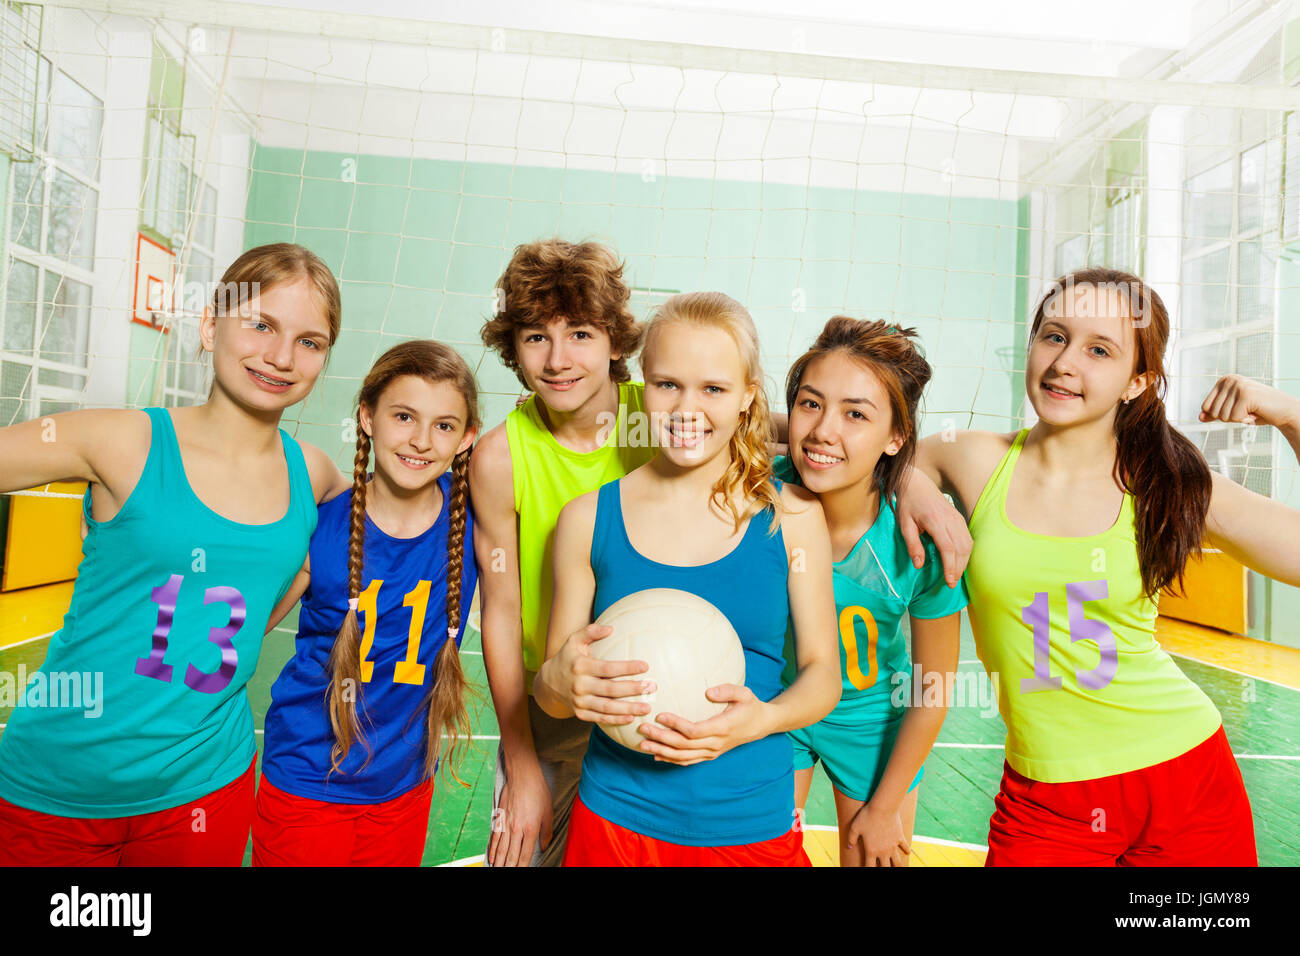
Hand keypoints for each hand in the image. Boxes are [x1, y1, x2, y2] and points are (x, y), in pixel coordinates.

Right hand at [488, 765, 552, 867]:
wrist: (523, 776)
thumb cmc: (538, 792)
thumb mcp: (548, 812)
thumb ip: (546, 832)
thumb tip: (544, 846)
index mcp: (531, 829)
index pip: (525, 854)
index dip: (522, 867)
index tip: (521, 872)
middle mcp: (517, 829)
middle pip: (512, 854)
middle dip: (509, 867)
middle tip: (507, 874)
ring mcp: (507, 824)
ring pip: (502, 849)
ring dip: (500, 862)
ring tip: (498, 869)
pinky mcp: (500, 818)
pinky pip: (495, 837)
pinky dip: (493, 849)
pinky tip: (492, 857)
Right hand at [550, 623, 652, 724]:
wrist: (548, 683)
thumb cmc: (567, 658)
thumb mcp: (574, 641)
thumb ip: (590, 632)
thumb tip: (610, 629)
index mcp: (580, 666)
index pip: (608, 668)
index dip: (627, 668)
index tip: (645, 666)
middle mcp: (579, 685)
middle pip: (610, 689)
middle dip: (633, 689)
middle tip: (651, 687)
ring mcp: (579, 702)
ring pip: (607, 707)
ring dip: (629, 708)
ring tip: (647, 706)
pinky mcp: (580, 713)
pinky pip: (600, 718)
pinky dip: (616, 720)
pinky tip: (631, 718)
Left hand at [636, 684, 769, 766]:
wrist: (760, 725)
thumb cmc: (750, 706)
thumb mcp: (744, 693)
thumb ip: (727, 690)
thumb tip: (708, 692)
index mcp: (723, 728)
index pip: (694, 731)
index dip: (676, 725)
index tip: (660, 715)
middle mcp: (716, 744)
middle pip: (684, 746)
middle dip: (661, 738)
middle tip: (643, 728)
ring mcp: (712, 751)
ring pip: (683, 756)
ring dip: (662, 751)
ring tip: (643, 744)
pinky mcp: (710, 754)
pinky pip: (688, 760)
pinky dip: (671, 759)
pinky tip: (656, 755)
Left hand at [846, 801, 910, 866]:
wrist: (883, 807)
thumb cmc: (867, 816)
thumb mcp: (854, 827)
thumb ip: (851, 838)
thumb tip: (849, 846)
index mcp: (871, 850)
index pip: (869, 867)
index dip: (868, 869)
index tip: (868, 867)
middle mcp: (883, 851)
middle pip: (885, 868)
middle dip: (884, 869)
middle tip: (882, 866)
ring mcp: (893, 845)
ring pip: (898, 862)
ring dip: (897, 866)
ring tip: (896, 866)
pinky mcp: (900, 837)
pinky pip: (905, 847)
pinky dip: (906, 850)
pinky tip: (907, 853)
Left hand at [896, 469, 970, 586]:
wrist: (917, 483)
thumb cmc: (908, 503)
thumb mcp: (904, 524)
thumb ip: (912, 544)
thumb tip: (919, 565)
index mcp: (935, 521)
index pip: (948, 548)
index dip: (950, 567)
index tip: (949, 581)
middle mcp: (950, 520)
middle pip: (961, 549)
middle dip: (959, 568)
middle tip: (952, 583)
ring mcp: (957, 518)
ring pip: (968, 544)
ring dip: (964, 561)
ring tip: (955, 575)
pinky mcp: (959, 518)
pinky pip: (968, 538)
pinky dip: (966, 552)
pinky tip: (959, 561)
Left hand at [1199, 374, 1297, 429]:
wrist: (1284, 410)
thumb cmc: (1258, 410)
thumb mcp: (1233, 411)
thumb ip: (1215, 413)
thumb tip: (1199, 417)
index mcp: (1224, 380)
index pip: (1206, 406)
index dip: (1221, 414)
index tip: (1238, 408)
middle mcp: (1229, 379)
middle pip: (1212, 412)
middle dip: (1230, 417)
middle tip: (1246, 410)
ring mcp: (1237, 385)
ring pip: (1223, 416)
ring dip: (1239, 419)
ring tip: (1252, 410)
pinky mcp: (1246, 394)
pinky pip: (1235, 418)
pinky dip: (1246, 420)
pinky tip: (1256, 412)